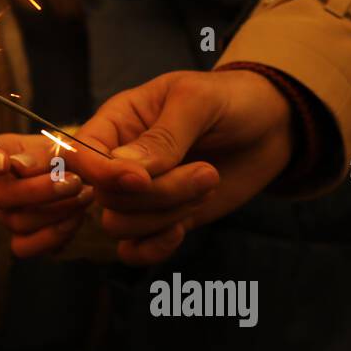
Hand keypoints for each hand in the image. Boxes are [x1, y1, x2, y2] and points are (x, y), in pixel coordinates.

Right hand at [0, 134, 94, 257]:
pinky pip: (25, 247)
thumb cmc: (69, 158)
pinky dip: (54, 235)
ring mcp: (8, 215)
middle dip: (38, 190)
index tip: (2, 163)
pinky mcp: (23, 240)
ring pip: (16, 222)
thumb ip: (41, 155)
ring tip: (85, 194)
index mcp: (2, 155)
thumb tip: (20, 166)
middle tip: (74, 181)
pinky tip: (76, 217)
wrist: (87, 179)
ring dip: (57, 210)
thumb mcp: (60, 147)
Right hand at [64, 70, 291, 263]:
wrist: (272, 127)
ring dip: (167, 214)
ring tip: (209, 183)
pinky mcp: (160, 220)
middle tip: (206, 171)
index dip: (101, 174)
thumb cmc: (231, 100)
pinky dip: (156, 246)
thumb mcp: (198, 101)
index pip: (78, 154)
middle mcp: (118, 161)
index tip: (142, 179)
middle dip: (158, 194)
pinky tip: (185, 226)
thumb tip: (124, 170)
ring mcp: (139, 194)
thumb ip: (162, 135)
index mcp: (116, 121)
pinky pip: (134, 250)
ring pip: (120, 225)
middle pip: (105, 196)